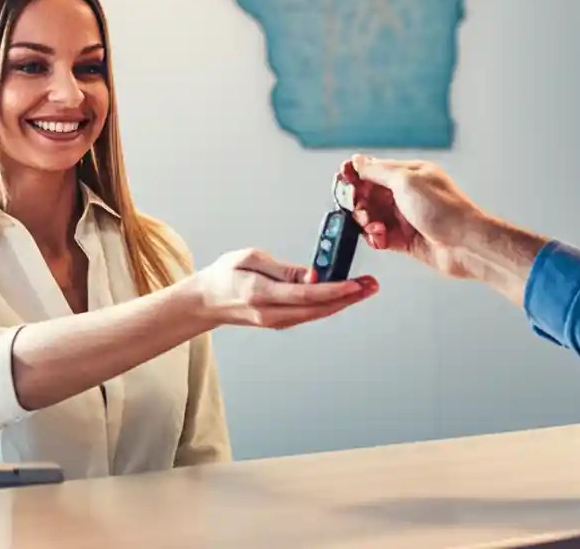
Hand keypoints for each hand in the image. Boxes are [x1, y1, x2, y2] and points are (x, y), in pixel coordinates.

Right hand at [188, 248, 377, 329]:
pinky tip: (346, 294)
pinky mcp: (281, 322)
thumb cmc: (226, 274)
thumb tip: (314, 275)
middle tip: (372, 285)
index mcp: (260, 293)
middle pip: (317, 309)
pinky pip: (310, 314)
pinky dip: (330, 304)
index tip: (354, 283)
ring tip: (366, 287)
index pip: (304, 294)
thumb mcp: (250, 258)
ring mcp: (276, 321)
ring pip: (317, 314)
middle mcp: (270, 312)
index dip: (332, 290)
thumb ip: (283, 269)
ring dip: (343, 302)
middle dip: (348, 298)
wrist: (208, 301)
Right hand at [338, 155, 488, 278]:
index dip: (355, 176)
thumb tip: (357, 160)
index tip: (343, 182)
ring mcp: (405, 218)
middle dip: (359, 203)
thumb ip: (378, 171)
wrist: (466, 245)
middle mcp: (406, 194)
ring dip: (367, 222)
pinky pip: (380, 237)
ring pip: (371, 217)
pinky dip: (376, 238)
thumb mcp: (406, 181)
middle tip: (361, 210)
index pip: (373, 170)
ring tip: (376, 228)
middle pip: (368, 195)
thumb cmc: (444, 210)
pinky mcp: (405, 240)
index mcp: (409, 174)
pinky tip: (381, 239)